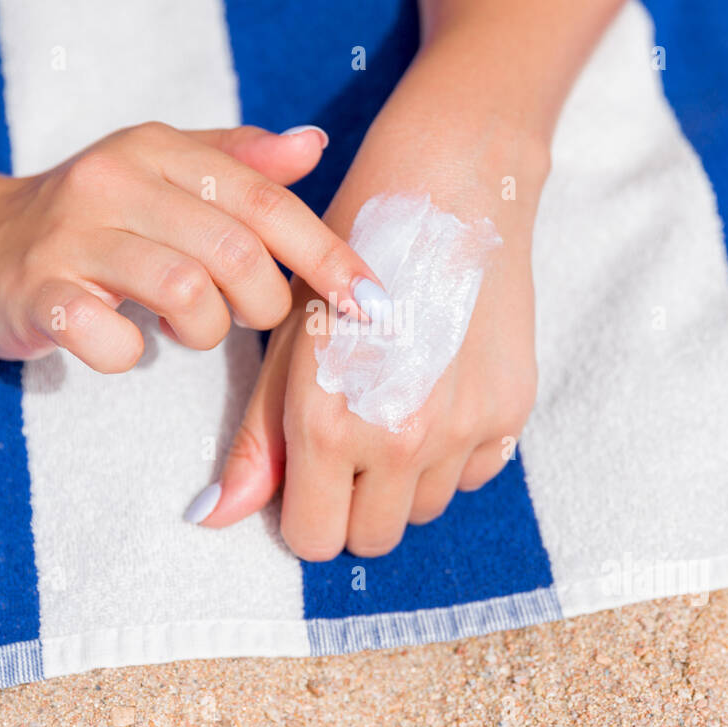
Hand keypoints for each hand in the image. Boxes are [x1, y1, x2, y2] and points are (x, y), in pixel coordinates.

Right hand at [0, 123, 388, 372]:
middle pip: (235, 252)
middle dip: (264, 303)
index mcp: (157, 149)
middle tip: (250, 318)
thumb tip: (314, 144)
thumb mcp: (161, 174)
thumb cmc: (90, 219)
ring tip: (185, 327)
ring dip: (203, 330)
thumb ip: (236, 162)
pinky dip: (131, 355)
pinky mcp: (35, 291)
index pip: (266, 199)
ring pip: (184, 293)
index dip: (327, 254)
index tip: (374, 302)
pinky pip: (112, 338)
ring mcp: (70, 236)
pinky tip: (125, 342)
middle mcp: (115, 181)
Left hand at [192, 97, 547, 558]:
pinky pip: (475, 474)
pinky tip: (439, 390)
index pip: (314, 538)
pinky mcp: (512, 411)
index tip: (307, 474)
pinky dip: (454, 453)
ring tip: (394, 405)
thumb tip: (215, 517)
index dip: (304, 512)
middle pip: (371, 538)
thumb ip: (257, 440)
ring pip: (424, 510)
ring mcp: (464, 428)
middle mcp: (400, 438)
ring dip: (403, 480)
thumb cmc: (347, 254)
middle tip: (349, 440)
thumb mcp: (288, 341)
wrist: (447, 188)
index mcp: (329, 422)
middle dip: (353, 504)